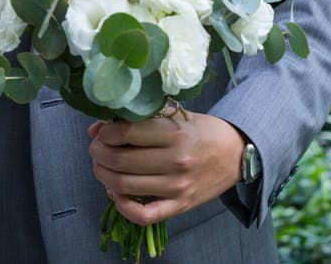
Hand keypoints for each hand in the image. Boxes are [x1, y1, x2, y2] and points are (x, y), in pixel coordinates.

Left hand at [88, 112, 244, 226]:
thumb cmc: (200, 130)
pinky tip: (116, 193)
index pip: (127, 133)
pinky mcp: (180, 206)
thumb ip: (139, 119)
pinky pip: (144, 215)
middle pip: (121, 160)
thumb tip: (98, 128)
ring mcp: (177, 186)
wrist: (235, 153)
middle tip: (96, 148)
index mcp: (174, 132)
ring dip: (104, 175)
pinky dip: (123, 206)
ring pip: (126, 185)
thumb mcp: (174, 115)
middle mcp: (175, 160)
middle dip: (99, 153)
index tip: (100, 131)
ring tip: (101, 166)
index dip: (105, 133)